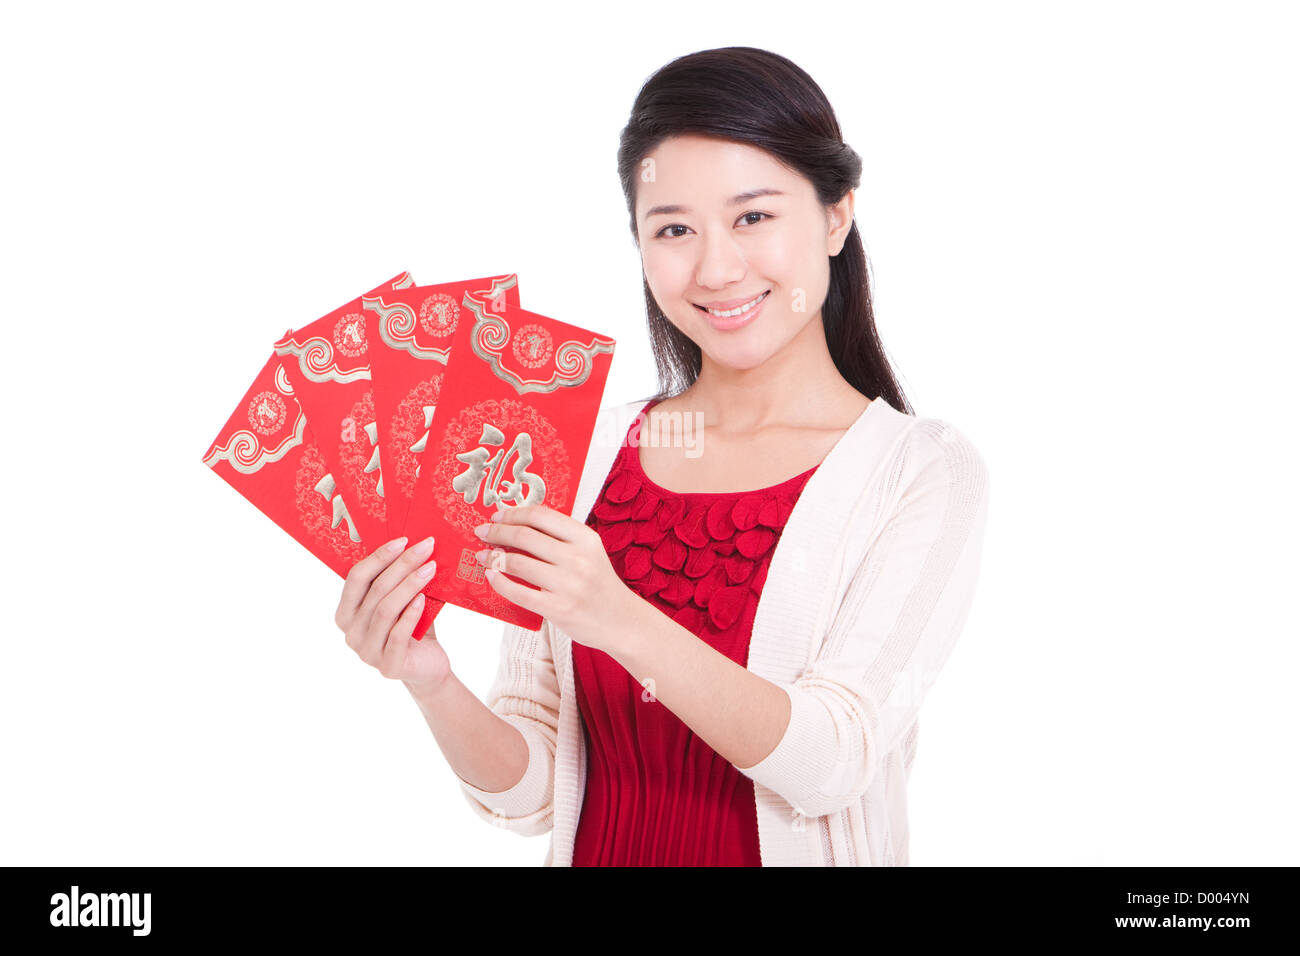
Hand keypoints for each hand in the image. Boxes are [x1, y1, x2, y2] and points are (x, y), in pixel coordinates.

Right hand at [336, 535, 450, 691]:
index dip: (379, 557)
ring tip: (430, 568)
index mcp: (346, 613)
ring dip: (410, 584)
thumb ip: (395, 581)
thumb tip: (410, 543)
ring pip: (386, 610)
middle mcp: (351, 633)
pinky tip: (424, 598)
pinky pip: (397, 634)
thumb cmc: (413, 627)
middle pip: (375, 591)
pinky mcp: (388, 666)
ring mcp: (367, 652)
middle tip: (425, 547)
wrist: (428, 666)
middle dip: (402, 565)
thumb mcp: (401, 601)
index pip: (356, 578)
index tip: (404, 539)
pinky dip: (411, 614)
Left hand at [473, 503, 632, 652]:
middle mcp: (578, 558)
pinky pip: (519, 592)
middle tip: (483, 532)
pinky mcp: (558, 608)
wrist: (621, 622)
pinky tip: (491, 576)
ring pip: (518, 562)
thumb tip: (517, 526)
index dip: (514, 513)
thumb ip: (561, 539)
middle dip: (497, 532)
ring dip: (494, 557)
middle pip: (525, 536)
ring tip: (483, 556)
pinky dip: (500, 582)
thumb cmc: (599, 585)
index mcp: (585, 538)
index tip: (497, 516)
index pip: (541, 516)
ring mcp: (568, 585)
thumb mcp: (590, 552)